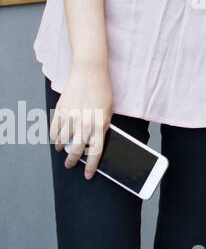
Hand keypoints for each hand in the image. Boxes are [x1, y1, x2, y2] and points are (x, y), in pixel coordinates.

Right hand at [50, 63, 113, 179]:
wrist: (89, 73)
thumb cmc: (102, 92)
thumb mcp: (108, 112)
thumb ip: (101, 128)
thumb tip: (93, 144)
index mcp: (99, 124)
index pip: (95, 152)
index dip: (91, 166)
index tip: (87, 175)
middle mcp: (84, 123)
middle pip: (75, 150)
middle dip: (72, 161)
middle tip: (70, 164)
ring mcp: (70, 117)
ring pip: (61, 142)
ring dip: (61, 148)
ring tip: (62, 149)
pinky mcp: (59, 111)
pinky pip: (53, 130)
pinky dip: (54, 137)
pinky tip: (57, 138)